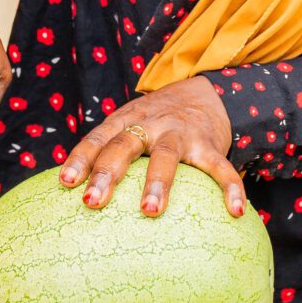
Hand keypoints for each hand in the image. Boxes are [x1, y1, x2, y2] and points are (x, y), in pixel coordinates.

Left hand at [58, 76, 245, 217]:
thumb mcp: (131, 124)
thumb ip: (110, 150)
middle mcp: (150, 125)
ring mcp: (180, 133)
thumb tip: (75, 196)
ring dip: (157, 182)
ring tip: (149, 211)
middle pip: (124, 146)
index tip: (66, 183)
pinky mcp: (208, 143)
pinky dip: (229, 188)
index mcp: (126, 121)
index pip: (97, 138)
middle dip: (107, 173)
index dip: (80, 159)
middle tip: (92, 202)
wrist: (205, 91)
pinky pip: (219, 167)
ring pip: (166, 156)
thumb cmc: (157, 121)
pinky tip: (235, 211)